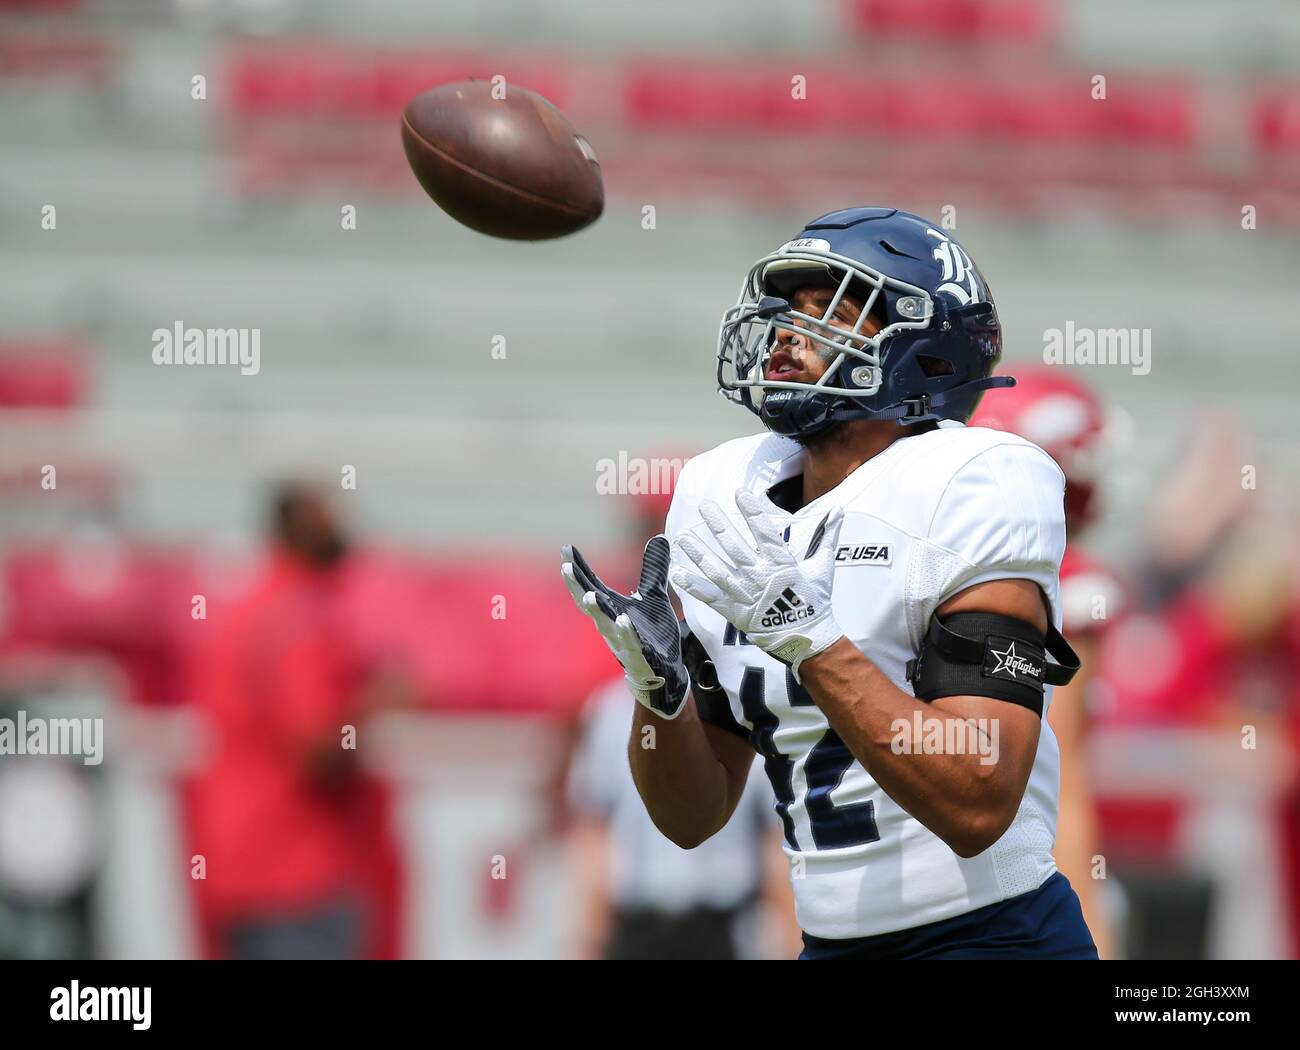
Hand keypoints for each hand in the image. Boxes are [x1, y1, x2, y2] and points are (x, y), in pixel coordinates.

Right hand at [561, 536, 688, 717]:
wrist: (664, 670)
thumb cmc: (652, 632)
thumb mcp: (655, 596)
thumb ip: (653, 569)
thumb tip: (659, 537)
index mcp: (611, 607)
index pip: (590, 584)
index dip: (578, 568)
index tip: (567, 549)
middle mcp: (610, 623)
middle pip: (589, 602)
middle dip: (577, 586)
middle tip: (566, 567)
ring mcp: (621, 640)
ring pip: (605, 624)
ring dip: (596, 610)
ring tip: (590, 595)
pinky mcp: (638, 655)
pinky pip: (630, 643)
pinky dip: (626, 632)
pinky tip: (623, 620)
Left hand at [672, 489, 844, 678]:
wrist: (806, 638)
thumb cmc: (814, 601)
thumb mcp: (824, 567)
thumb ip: (827, 537)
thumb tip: (838, 511)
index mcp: (782, 563)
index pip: (765, 532)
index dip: (752, 511)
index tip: (739, 492)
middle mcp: (760, 576)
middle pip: (734, 547)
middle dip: (718, 525)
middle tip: (704, 506)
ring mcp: (745, 594)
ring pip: (717, 569)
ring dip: (698, 552)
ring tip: (682, 536)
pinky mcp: (734, 611)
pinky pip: (710, 597)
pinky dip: (693, 586)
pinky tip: (677, 573)